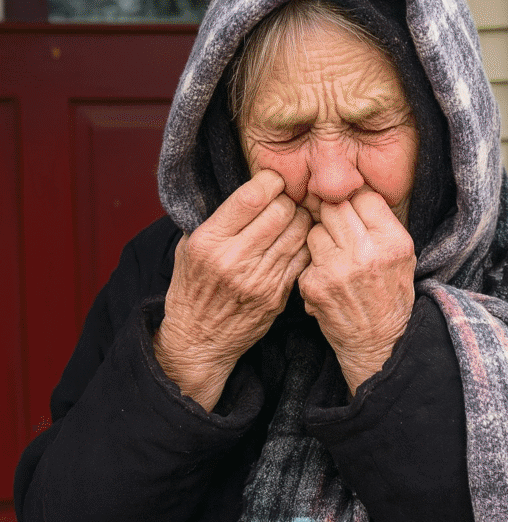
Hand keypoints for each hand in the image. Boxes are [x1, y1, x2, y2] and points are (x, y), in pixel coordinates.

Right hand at [154, 170, 310, 409]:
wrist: (198, 340)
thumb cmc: (192, 288)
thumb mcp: (189, 248)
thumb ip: (215, 220)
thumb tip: (249, 190)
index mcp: (209, 242)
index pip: (251, 197)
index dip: (269, 181)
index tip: (272, 181)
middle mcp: (234, 260)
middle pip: (281, 211)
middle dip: (287, 200)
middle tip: (284, 201)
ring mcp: (259, 280)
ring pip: (299, 232)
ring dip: (300, 220)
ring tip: (293, 218)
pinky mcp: (277, 296)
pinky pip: (303, 258)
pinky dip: (304, 244)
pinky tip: (296, 242)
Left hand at [298, 188, 415, 394]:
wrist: (379, 343)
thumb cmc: (390, 295)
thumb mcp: (401, 257)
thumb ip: (381, 225)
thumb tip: (352, 190)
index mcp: (392, 242)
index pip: (363, 196)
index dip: (353, 199)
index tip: (351, 208)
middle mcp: (366, 253)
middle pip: (334, 206)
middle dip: (331, 213)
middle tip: (336, 227)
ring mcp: (337, 270)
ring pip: (314, 230)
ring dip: (320, 239)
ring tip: (334, 257)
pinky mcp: (314, 285)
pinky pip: (305, 257)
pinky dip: (312, 265)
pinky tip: (327, 279)